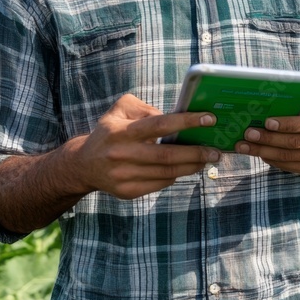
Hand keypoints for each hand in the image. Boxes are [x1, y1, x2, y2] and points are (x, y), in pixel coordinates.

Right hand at [68, 93, 219, 199]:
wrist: (84, 165)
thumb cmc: (109, 132)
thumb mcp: (120, 109)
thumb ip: (145, 108)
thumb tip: (172, 117)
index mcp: (122, 131)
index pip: (160, 125)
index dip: (187, 122)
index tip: (209, 119)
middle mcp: (122, 154)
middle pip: (167, 155)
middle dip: (196, 153)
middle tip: (216, 150)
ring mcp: (124, 176)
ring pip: (166, 172)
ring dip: (191, 166)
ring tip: (207, 159)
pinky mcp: (128, 192)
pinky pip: (159, 184)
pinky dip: (176, 175)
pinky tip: (187, 168)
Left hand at [234, 105, 299, 175]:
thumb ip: (295, 108)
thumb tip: (262, 108)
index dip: (286, 124)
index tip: (266, 122)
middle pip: (294, 142)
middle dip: (268, 139)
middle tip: (249, 135)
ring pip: (290, 156)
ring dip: (265, 151)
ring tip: (246, 146)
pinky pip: (292, 167)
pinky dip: (274, 161)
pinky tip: (261, 154)